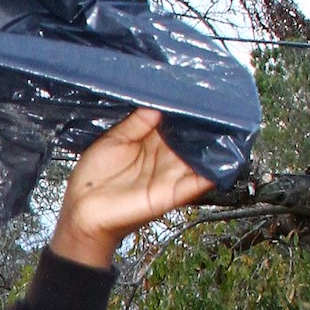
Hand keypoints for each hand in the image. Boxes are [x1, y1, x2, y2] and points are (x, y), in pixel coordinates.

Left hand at [52, 107, 214, 269]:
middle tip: (218, 110)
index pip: (174, 125)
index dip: (184, 114)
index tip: (196, 98)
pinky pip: (197, 183)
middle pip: (189, 141)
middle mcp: (163, 158)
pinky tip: (222, 161)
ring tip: (226, 130)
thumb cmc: (92, 178)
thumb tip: (157, 106)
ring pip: (198, 159)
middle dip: (204, 128)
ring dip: (212, 148)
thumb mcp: (113, 141)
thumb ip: (136, 123)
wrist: (83, 211)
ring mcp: (169, 176)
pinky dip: (211, 174)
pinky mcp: (171, 194)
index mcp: (149, 143)